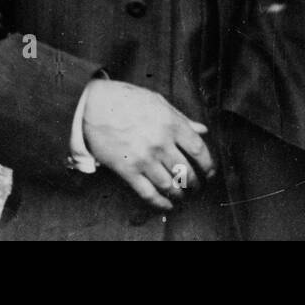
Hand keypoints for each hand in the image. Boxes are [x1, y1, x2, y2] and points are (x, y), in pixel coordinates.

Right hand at [81, 79, 214, 211]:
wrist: (94, 105)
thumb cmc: (128, 100)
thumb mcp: (159, 102)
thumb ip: (182, 119)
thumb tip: (203, 130)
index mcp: (172, 124)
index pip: (198, 150)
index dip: (208, 165)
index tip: (209, 172)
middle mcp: (161, 143)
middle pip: (186, 171)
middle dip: (195, 183)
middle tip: (196, 187)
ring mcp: (144, 158)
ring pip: (169, 185)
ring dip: (180, 195)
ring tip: (183, 196)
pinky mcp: (127, 170)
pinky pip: (148, 193)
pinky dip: (160, 203)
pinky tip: (167, 205)